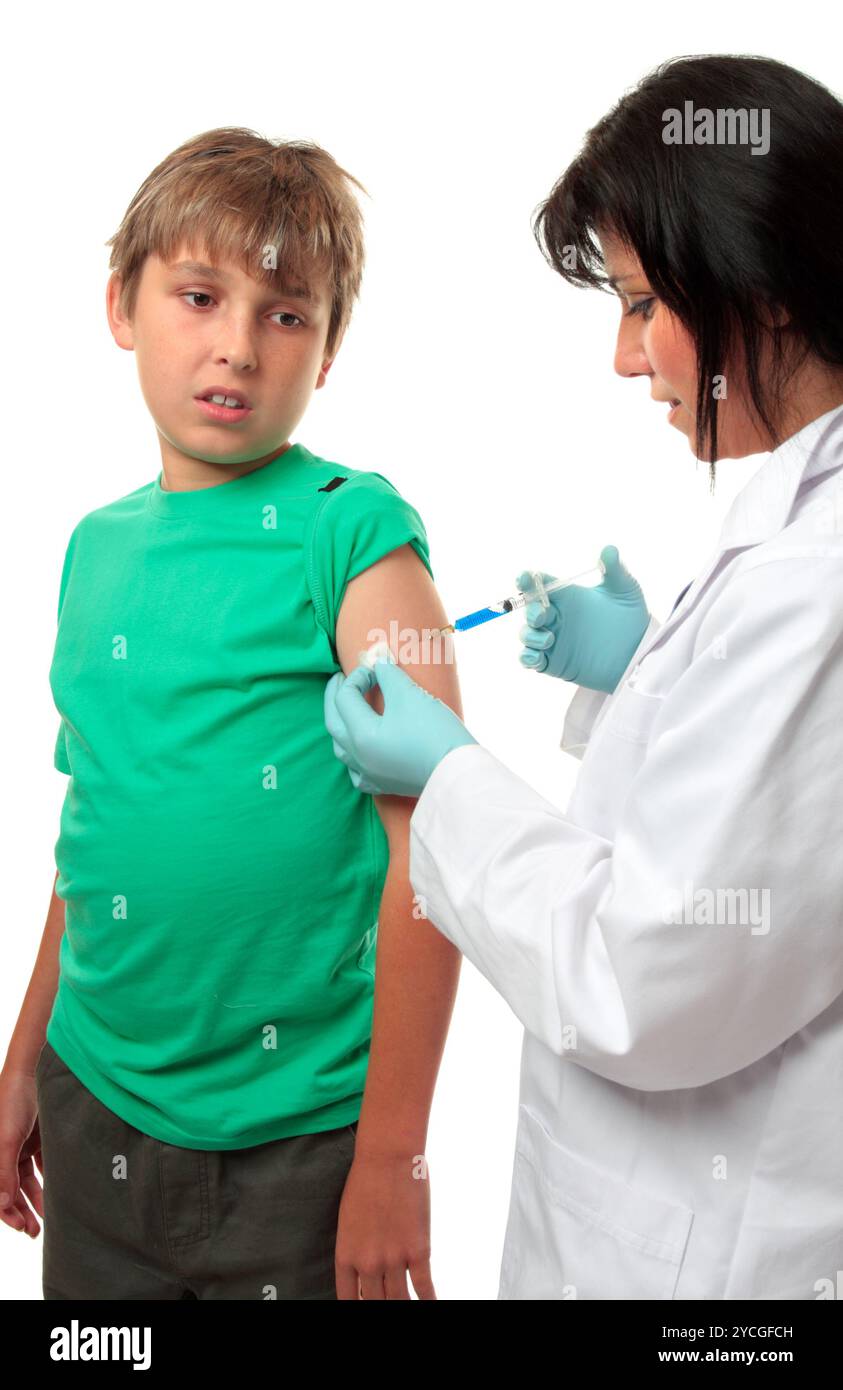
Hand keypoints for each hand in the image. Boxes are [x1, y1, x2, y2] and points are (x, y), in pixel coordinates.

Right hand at [0, 1069, 43, 1237]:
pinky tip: (58, 1191)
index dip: (8, 1213)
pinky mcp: (40, 1137)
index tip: (22, 1228)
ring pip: (29, 1180)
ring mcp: (22, 1145)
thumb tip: (1, 1205)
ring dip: (36, 1199)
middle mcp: (6, 1153)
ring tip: (47, 1217)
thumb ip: (3, 1172)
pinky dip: (49, 1178)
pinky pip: (43, 1164)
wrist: (34, 1070)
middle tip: (35, 1231)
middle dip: (22, 1211)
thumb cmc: (12, 1102)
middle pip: (13, 1190)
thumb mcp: (7, 1139)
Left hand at [324, 658, 477, 797]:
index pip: (345, 698)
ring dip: (340, 724)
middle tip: (341, 679)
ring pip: (341, 748)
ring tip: (348, 709)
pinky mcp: (383, 785)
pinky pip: (356, 771)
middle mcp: (358, 758)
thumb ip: (388, 675)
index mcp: (361, 735)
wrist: (458, 771)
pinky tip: (359, 750)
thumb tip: (378, 660)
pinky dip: (353, 755)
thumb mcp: (410, 695)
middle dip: (335, 697)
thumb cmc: (435, 732)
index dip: (358, 676)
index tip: (375, 667)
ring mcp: (369, 775)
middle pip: (334, 722)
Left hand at [335, 1151, 434, 1299]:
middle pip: (376, 1302)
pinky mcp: (419, 1251)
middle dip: (382, 1305)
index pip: (348, 1299)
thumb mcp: (348, 1219)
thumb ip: (355, 1247)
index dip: (359, 1306)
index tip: (367, 1303)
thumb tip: (365, 1270)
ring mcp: (394, 1259)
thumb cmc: (365, 1180)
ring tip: (408, 1305)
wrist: (387, 1157)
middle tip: (388, 1300)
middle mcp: (368, 1263)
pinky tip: (432, 1303)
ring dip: (404, 1304)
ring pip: (399, 1300)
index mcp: (346, 1255)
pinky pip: (424, 1287)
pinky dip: (429, 1300)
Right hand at [517, 544, 650, 693]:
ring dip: (530, 635)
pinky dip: (527, 657)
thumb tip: (609, 549)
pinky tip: (538, 657)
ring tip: (549, 639)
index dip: (527, 580)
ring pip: (526, 635)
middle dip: (530, 611)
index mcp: (568, 597)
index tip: (524, 578)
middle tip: (542, 615)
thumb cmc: (631, 618)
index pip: (540, 585)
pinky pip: (530, 659)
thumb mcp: (626, 590)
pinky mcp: (554, 663)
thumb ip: (615, 569)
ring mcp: (553, 640)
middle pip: (530, 610)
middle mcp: (557, 617)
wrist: (638, 653)